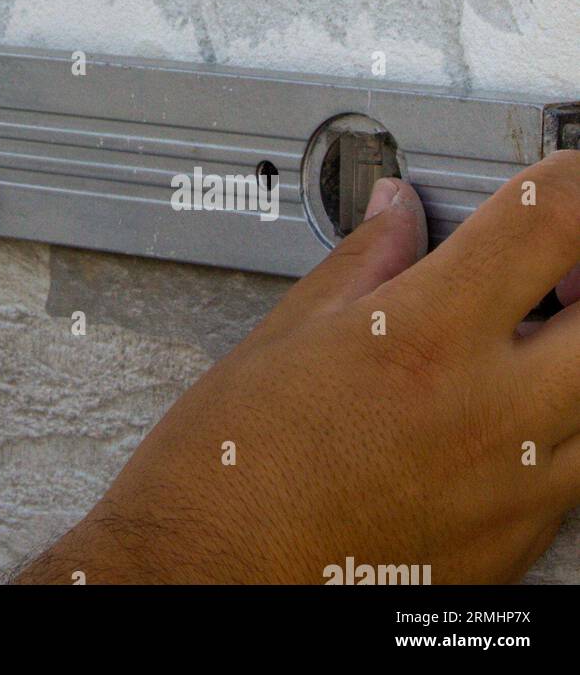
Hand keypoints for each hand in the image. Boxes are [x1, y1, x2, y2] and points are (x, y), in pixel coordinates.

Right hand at [16, 154, 579, 582]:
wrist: (212, 582)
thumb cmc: (228, 473)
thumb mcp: (284, 335)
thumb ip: (364, 263)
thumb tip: (397, 214)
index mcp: (421, 337)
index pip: (549, 223)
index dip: (571, 179)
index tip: (564, 174)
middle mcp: (490, 412)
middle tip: (563, 261)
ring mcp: (517, 487)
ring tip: (536, 335)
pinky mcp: (519, 545)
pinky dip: (563, 427)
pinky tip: (504, 410)